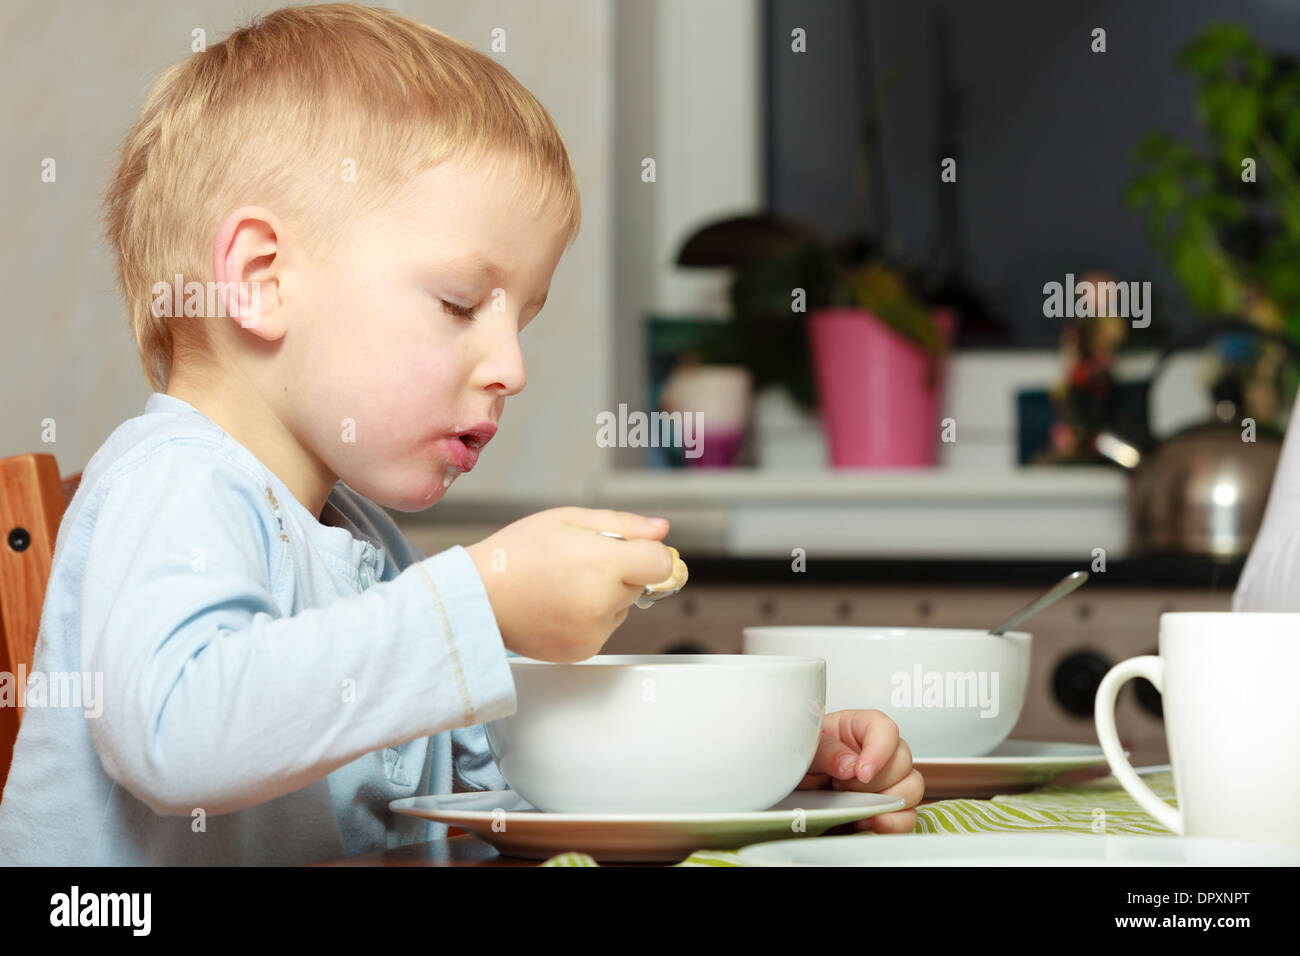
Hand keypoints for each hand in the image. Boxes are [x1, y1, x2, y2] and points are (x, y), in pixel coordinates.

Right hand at [466, 507, 674, 662]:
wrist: (476, 597)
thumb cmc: (515, 554)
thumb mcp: (568, 520)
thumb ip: (621, 524)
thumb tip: (661, 530)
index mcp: (601, 565)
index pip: (661, 564)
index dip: (649, 553)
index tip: (633, 550)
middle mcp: (601, 603)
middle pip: (640, 584)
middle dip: (620, 571)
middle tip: (578, 563)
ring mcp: (593, 632)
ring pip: (622, 608)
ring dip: (605, 596)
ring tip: (562, 585)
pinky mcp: (583, 651)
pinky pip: (603, 628)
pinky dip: (590, 618)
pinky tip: (558, 606)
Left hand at [796, 709, 924, 832]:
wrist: (793, 790)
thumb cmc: (800, 759)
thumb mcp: (804, 748)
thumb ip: (826, 751)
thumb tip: (850, 764)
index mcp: (859, 727)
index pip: (885, 730)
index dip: (879, 751)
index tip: (861, 772)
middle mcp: (879, 752)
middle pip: (903, 761)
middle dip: (873, 781)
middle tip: (843, 787)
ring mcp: (888, 779)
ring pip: (912, 788)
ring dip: (883, 802)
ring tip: (853, 804)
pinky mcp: (889, 806)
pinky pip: (908, 816)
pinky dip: (891, 823)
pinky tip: (867, 821)